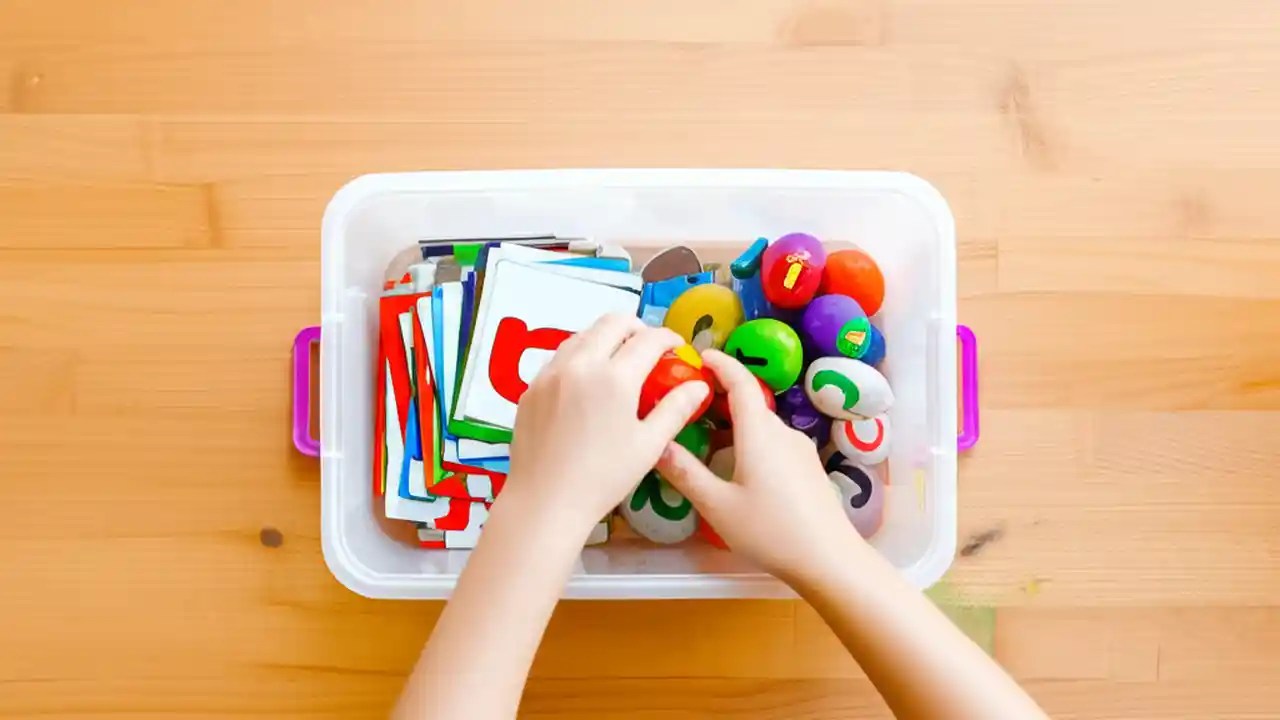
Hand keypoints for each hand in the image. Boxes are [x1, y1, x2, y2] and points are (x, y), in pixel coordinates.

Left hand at [502, 314, 711, 536]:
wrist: (544, 501)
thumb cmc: (603, 478)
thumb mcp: (649, 445)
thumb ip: (675, 409)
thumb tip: (699, 385)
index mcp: (614, 377)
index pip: (649, 339)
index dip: (669, 338)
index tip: (678, 348)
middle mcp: (580, 364)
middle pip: (612, 322)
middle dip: (637, 328)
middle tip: (649, 349)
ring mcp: (550, 373)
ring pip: (582, 334)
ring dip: (606, 338)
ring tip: (618, 361)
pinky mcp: (531, 387)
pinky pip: (560, 356)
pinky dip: (580, 356)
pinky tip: (587, 382)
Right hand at [656, 349, 866, 586]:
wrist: (829, 559)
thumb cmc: (770, 531)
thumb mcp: (717, 505)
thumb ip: (685, 472)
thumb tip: (655, 443)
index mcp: (759, 432)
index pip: (741, 382)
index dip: (721, 364)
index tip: (700, 355)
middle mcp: (782, 432)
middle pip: (750, 402)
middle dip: (720, 396)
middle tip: (688, 401)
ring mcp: (799, 450)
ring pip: (761, 425)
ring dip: (734, 422)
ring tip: (704, 436)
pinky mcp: (807, 468)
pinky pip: (773, 442)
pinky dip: (750, 440)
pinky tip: (735, 465)